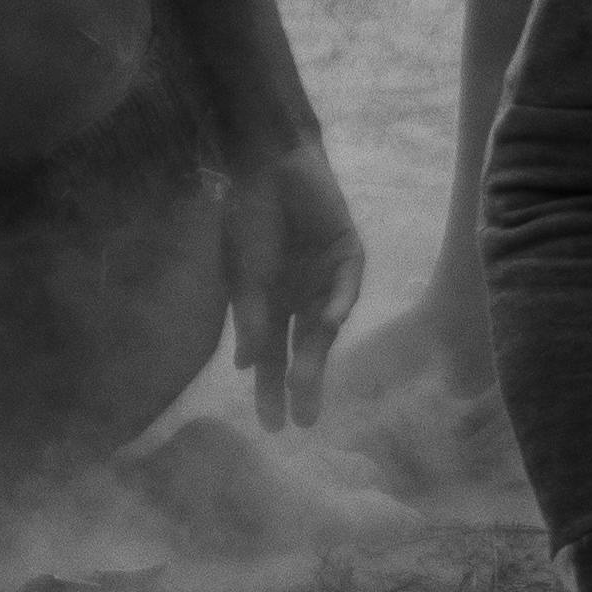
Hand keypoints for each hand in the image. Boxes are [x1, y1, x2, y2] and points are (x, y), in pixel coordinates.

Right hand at [222, 140, 363, 431]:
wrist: (269, 163)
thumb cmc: (248, 216)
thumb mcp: (243, 275)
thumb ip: (249, 319)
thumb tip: (244, 368)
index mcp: (272, 304)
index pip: (272, 356)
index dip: (270, 389)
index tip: (270, 427)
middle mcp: (302, 299)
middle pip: (302, 349)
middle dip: (300, 384)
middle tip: (300, 423)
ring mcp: (327, 280)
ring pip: (324, 327)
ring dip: (317, 357)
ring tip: (307, 389)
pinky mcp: (348, 256)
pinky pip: (345, 289)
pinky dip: (336, 303)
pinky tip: (326, 321)